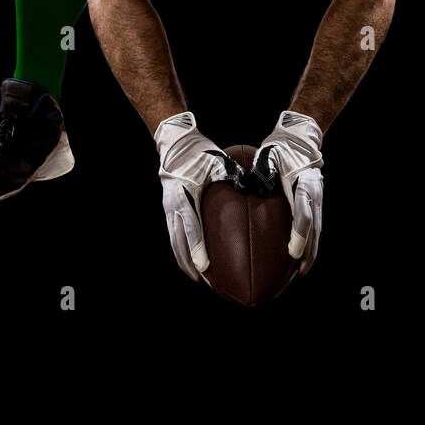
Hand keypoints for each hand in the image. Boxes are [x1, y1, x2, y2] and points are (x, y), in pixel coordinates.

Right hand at [154, 112, 241, 280]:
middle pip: (177, 241)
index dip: (196, 248)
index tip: (203, 267)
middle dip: (188, 263)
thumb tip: (255, 187)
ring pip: (174, 241)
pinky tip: (194, 260)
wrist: (174, 143)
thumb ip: (234, 174)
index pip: (190, 226)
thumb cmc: (199, 151)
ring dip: (184, 260)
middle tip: (202, 281)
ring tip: (198, 277)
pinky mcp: (169, 209)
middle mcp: (173, 204)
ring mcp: (169, 208)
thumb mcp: (218, 160)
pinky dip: (182, 250)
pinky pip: (175, 234)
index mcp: (184, 194)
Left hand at [252, 111, 324, 274]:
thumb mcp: (268, 157)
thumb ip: (260, 173)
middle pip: (315, 229)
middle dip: (309, 252)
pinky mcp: (316, 202)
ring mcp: (318, 198)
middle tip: (300, 272)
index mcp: (304, 183)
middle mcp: (315, 193)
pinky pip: (314, 226)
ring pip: (317, 230)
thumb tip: (241, 188)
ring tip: (302, 271)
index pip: (305, 213)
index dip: (300, 234)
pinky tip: (299, 256)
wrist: (300, 139)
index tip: (294, 253)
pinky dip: (309, 242)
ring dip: (311, 251)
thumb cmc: (280, 149)